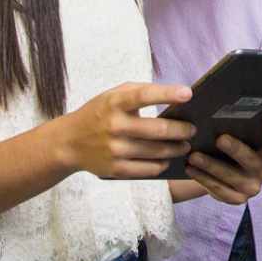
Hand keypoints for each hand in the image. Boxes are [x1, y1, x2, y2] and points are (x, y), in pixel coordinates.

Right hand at [58, 82, 195, 179]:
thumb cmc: (100, 113)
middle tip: (192, 129)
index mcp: (115, 103)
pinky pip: (148, 169)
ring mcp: (114, 150)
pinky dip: (162, 164)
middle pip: (158, 129)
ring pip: (157, 152)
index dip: (167, 94)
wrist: (69, 142)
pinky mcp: (115, 169)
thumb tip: (174, 97)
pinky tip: (168, 159)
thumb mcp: (113, 95)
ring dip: (176, 149)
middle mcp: (114, 126)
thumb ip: (140, 92)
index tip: (188, 94)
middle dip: (182, 130)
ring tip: (185, 145)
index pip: (144, 95)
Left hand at [186, 122, 261, 204]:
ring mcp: (252, 187)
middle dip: (236, 149)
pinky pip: (219, 189)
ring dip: (211, 165)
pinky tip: (190, 168)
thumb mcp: (238, 135)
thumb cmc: (231, 143)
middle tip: (220, 138)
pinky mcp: (237, 199)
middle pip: (252, 160)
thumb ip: (236, 123)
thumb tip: (220, 102)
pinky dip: (203, 178)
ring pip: (232, 177)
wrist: (224, 171)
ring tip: (194, 155)